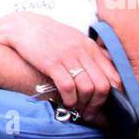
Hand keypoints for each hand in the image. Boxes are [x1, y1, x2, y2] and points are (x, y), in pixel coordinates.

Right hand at [0, 12, 123, 124]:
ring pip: (87, 88)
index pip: (114, 75)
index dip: (115, 96)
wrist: (24, 26)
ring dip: (84, 104)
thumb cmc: (50, 35)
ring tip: (78, 109)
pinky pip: (68, 87)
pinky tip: (66, 103)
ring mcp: (68, 57)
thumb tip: (106, 73)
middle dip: (98, 104)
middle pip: (103, 85)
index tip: (107, 105)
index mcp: (91, 47)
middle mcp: (83, 51)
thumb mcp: (75, 39)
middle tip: (90, 112)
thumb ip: (91, 54)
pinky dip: (70, 100)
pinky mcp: (52, 63)